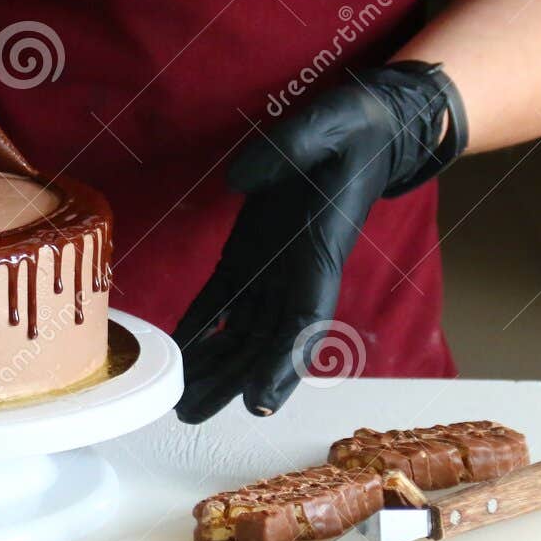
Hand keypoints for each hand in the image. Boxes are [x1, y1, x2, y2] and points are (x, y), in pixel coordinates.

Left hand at [172, 62, 464, 423]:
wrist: (363, 127)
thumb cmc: (351, 129)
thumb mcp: (328, 125)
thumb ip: (289, 150)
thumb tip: (241, 178)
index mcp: (319, 252)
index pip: (302, 320)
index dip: (280, 363)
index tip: (259, 401)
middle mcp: (296, 271)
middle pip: (264, 340)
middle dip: (231, 380)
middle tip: (191, 415)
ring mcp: (272, 265)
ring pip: (242, 328)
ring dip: (212, 364)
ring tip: (178, 399)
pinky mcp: (250, 251)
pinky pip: (223, 297)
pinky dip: (200, 325)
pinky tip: (177, 349)